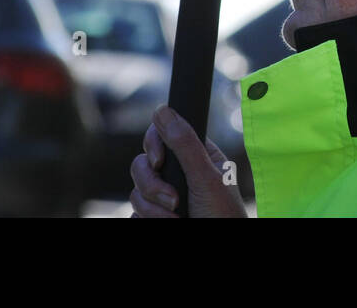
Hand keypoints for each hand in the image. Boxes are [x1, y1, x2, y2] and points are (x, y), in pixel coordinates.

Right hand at [129, 105, 246, 217]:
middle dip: (153, 187)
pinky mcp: (154, 217)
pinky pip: (134, 214)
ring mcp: (164, 197)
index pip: (161, 136)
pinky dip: (148, 221)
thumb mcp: (206, 177)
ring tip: (177, 219)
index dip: (153, 146)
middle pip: (142, 165)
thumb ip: (184, 144)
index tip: (159, 161)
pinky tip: (170, 223)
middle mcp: (178, 174)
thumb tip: (161, 110)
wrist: (217, 245)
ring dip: (155, 210)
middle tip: (174, 201)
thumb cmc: (222, 216)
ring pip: (136, 192)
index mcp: (195, 156)